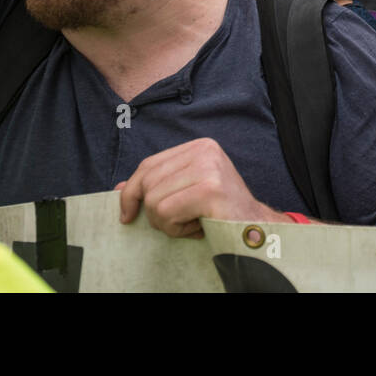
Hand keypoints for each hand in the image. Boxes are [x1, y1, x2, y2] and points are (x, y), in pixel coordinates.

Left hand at [117, 138, 286, 237]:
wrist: (255, 229)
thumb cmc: (219, 213)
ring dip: (167, 223)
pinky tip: (196, 228)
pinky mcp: (209, 190)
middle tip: (178, 222)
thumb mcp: (186, 192)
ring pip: (154, 200)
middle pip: (148, 182)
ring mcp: (208, 168)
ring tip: (191, 224)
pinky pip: (167, 213)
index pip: (148, 165)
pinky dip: (176, 229)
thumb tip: (120, 188)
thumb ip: (157, 186)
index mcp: (199, 147)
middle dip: (153, 212)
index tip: (127, 214)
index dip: (131, 191)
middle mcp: (204, 151)